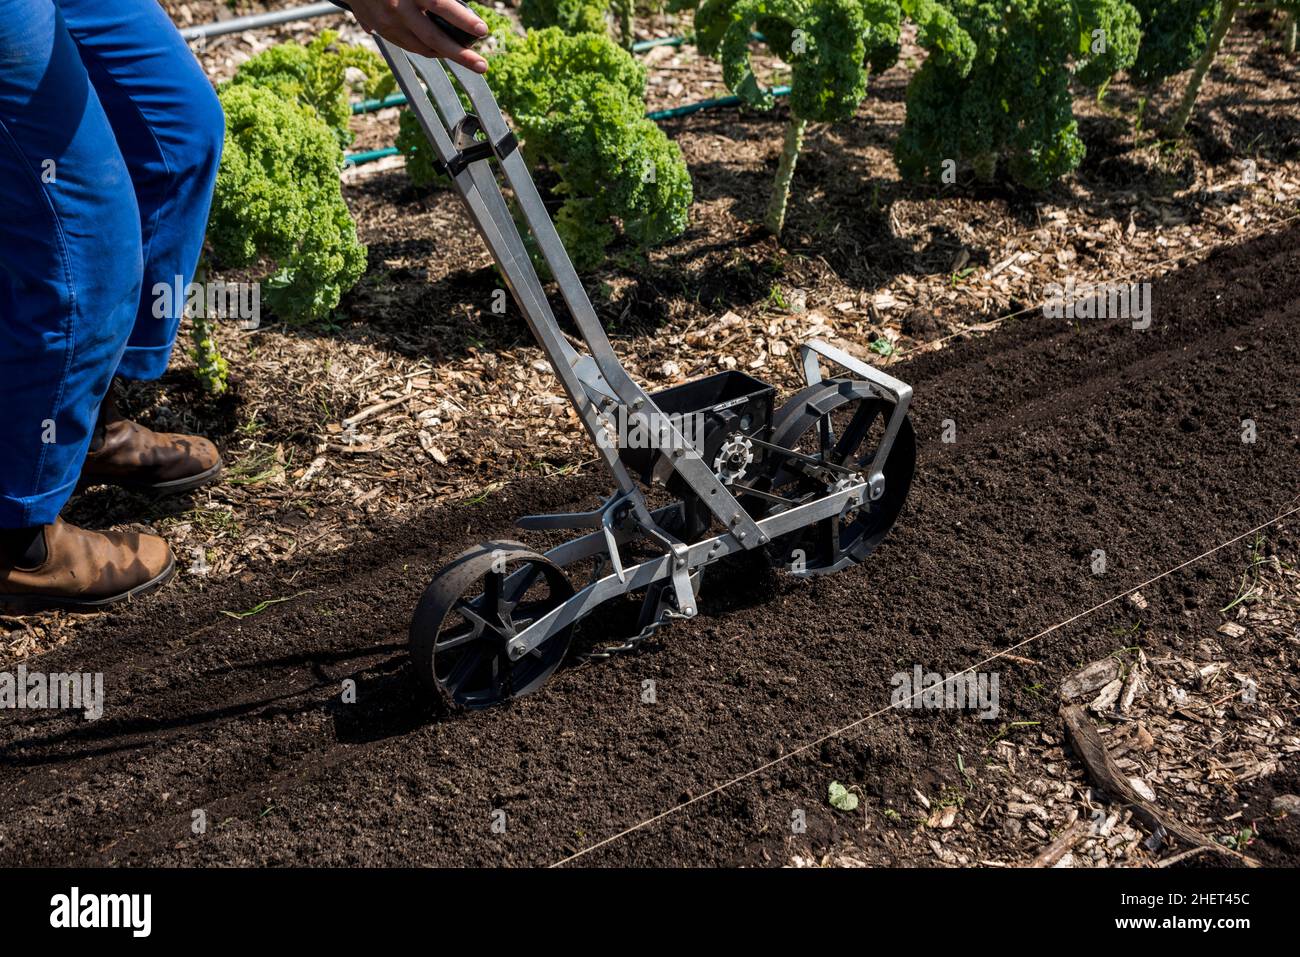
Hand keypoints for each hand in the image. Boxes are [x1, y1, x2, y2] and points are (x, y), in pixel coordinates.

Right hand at [348, 0, 489, 72]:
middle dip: (462, 56)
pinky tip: (440, 51)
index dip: (463, 20)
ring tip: (467, 60)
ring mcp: (387, 22)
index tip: (482, 29)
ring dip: (445, 55)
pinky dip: (426, 50)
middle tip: (482, 66)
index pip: (442, 5)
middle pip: (435, 38)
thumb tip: (462, 1)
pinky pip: (407, 45)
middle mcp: (398, 9)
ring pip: (421, 47)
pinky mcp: (379, 28)